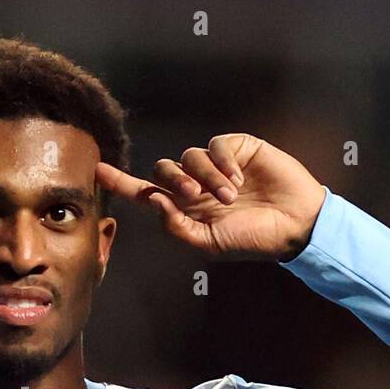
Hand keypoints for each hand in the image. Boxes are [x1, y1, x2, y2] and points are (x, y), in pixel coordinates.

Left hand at [95, 134, 325, 260]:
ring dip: (205, 177)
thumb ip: (177, 227)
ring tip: (229, 197)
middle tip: (193, 196)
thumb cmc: (251, 239)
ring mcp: (216, 165)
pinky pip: (216, 144)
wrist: (293, 225)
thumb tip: (153, 200)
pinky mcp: (238, 148)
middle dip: (173, 181)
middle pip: (163, 169)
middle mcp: (196, 184)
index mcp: (186, 208)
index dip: (121, 182)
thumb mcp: (208, 244)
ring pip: (189, 157)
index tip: (97, 171)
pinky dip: (222, 161)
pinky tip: (239, 178)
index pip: (146, 192)